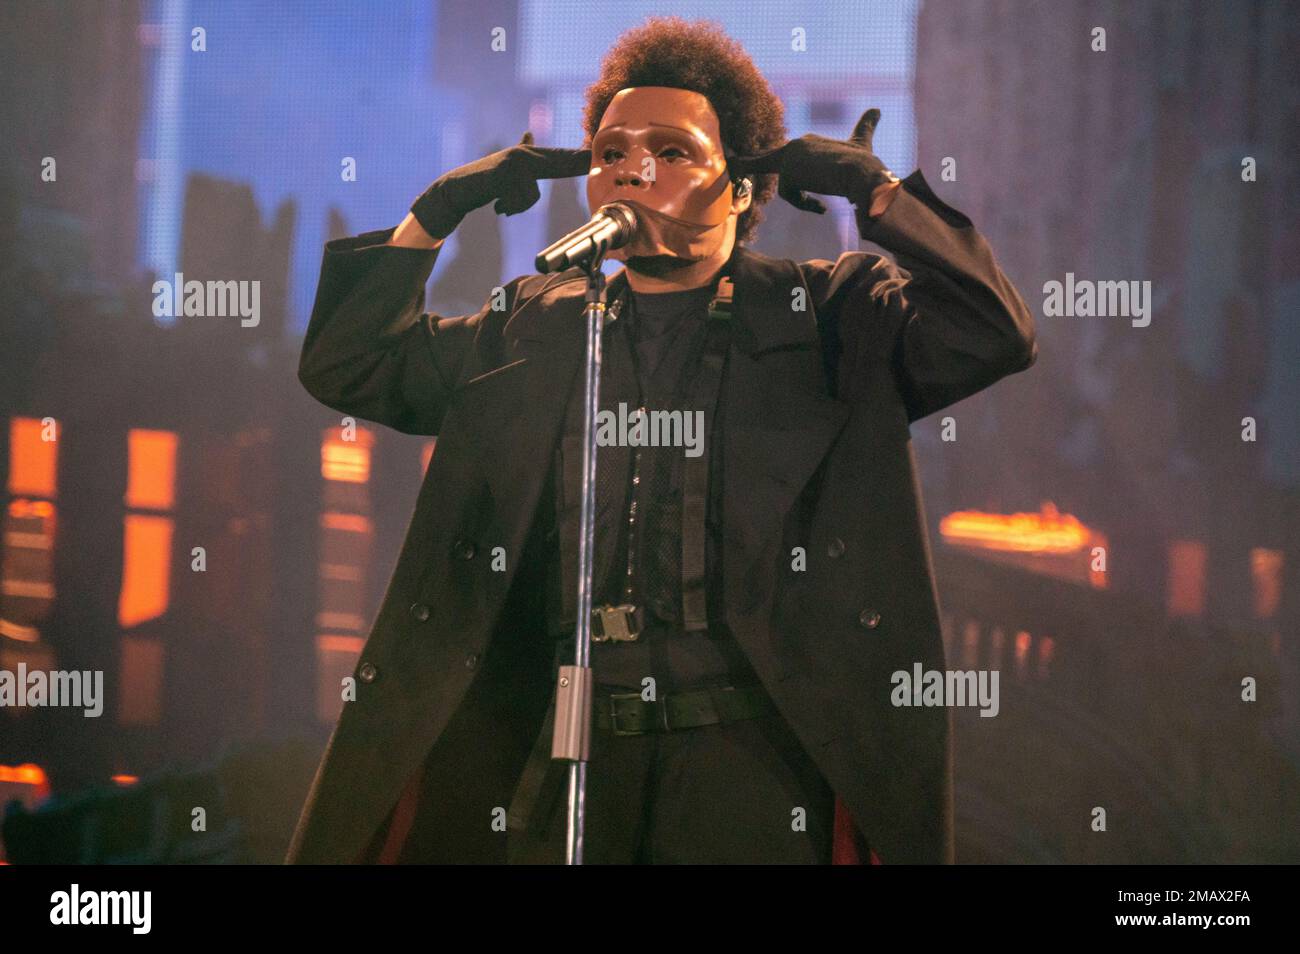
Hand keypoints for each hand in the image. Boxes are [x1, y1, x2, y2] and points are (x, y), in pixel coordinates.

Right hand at [411, 132, 590, 238]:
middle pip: (556, 164)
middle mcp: (523, 154)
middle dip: (575, 164)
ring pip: (532, 195)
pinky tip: (496, 202)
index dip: (578, 157)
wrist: (457, 189)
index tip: (596, 155)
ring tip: (502, 201)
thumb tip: (529, 132)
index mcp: (528, 155)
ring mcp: (514, 161)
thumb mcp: (506, 168)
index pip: (558, 157)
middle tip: (592, 160)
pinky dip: (508, 207)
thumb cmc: (485, 182)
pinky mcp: (504, 173)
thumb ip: (522, 154)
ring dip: (517, 206)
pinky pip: (519, 200)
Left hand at [726, 108, 897, 218]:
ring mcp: (793, 153)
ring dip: (803, 198)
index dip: (760, 159)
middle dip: (745, 164)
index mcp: (811, 142)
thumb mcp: (864, 145)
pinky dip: (806, 203)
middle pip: (768, 164)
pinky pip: (791, 194)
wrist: (866, 173)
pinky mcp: (790, 166)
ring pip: (788, 186)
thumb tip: (878, 108)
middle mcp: (799, 144)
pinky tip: (821, 204)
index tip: (734, 159)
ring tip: (823, 202)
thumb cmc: (868, 166)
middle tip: (731, 162)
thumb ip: (866, 126)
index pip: (786, 152)